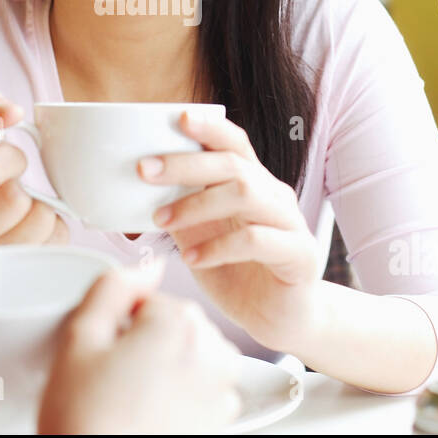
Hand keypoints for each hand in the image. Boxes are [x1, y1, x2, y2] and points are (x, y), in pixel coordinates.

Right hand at [0, 86, 68, 253]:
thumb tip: (9, 110)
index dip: (11, 158)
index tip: (9, 162)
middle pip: (15, 199)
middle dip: (26, 184)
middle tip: (16, 187)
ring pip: (39, 221)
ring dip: (42, 207)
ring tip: (22, 212)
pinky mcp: (12, 280)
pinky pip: (53, 243)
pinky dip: (52, 230)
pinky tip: (30, 233)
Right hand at [37, 260, 242, 433]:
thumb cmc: (85, 421)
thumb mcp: (80, 338)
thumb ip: (113, 286)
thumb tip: (148, 264)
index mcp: (178, 322)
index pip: (148, 301)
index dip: (118, 325)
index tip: (103, 355)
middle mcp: (212, 352)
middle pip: (174, 324)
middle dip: (145, 343)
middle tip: (112, 379)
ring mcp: (221, 389)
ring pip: (191, 355)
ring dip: (166, 367)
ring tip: (131, 399)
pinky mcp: (221, 420)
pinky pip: (202, 389)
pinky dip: (181, 396)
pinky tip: (150, 414)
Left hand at [140, 111, 320, 350]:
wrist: (279, 318)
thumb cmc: (239, 272)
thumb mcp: (202, 236)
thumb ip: (182, 209)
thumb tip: (138, 189)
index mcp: (254, 184)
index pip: (235, 143)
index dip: (210, 127)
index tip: (176, 119)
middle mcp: (275, 196)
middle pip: (234, 164)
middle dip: (185, 163)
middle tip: (144, 170)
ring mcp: (290, 223)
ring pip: (246, 193)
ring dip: (197, 203)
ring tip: (162, 220)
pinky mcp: (299, 255)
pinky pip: (256, 240)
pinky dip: (217, 246)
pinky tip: (191, 258)